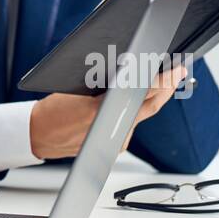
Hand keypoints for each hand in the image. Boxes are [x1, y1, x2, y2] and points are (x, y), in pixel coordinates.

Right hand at [28, 65, 188, 158]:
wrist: (40, 136)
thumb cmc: (53, 110)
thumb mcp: (76, 88)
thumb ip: (104, 84)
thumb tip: (130, 72)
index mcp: (102, 110)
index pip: (141, 93)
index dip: (163, 82)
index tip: (175, 70)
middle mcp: (113, 130)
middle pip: (150, 106)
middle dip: (167, 88)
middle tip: (178, 72)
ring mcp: (117, 141)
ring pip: (141, 116)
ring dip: (151, 99)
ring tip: (160, 82)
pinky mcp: (116, 147)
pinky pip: (131, 125)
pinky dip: (135, 112)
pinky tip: (134, 102)